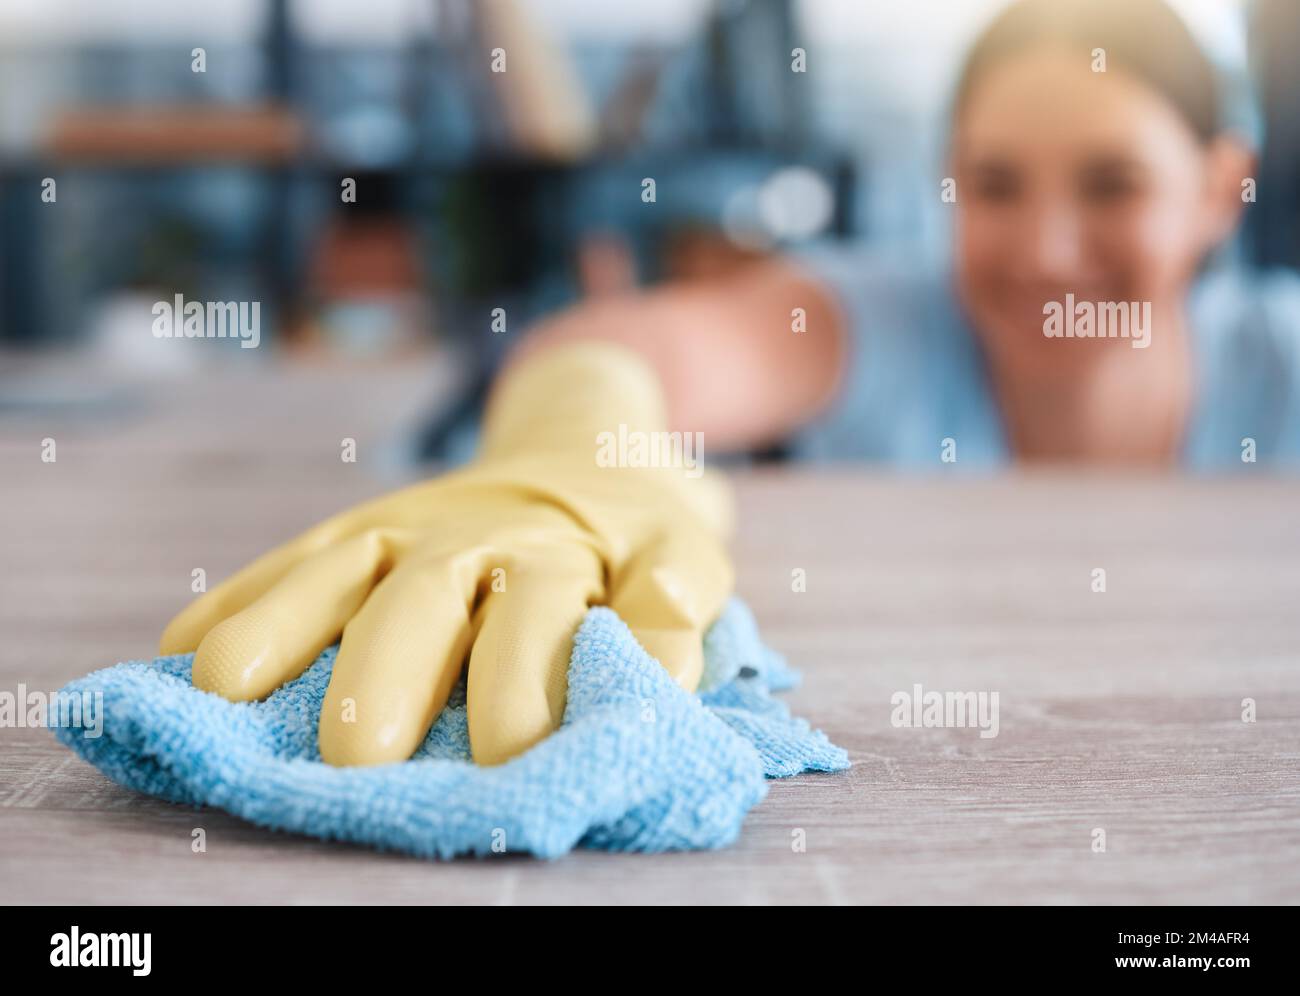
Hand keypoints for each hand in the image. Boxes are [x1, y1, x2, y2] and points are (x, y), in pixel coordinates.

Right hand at [159, 344, 733, 766]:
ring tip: (225, 684)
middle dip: (389, 670)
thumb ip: (674, 609)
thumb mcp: (679, 560)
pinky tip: (180, 650)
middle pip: (424, 595)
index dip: (522, 684)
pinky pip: (289, 560)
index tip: (509, 757)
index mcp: (556, 552)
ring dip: (279, 622)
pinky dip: (235, 600)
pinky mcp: (356, 529)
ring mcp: (402, 528)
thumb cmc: (631, 537)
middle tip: (357, 753)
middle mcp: (470, 537)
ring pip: (337, 568)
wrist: (581, 456)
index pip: (537, 614)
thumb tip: (661, 663)